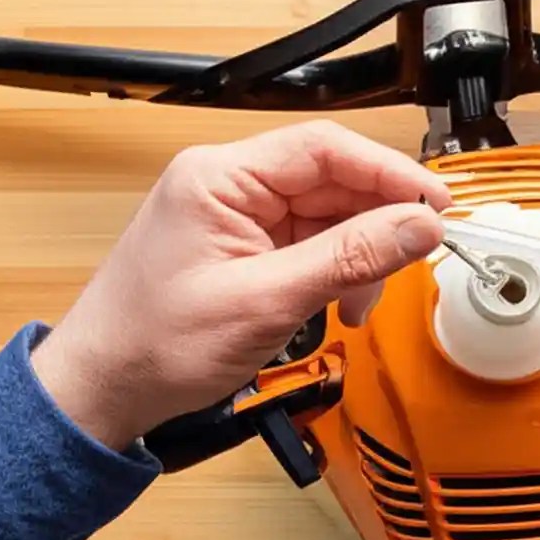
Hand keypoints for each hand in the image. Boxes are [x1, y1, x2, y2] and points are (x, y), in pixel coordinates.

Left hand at [29, 120, 450, 451]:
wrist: (103, 390)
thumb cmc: (157, 345)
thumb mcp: (267, 302)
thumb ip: (349, 258)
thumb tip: (419, 226)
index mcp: (221, 177)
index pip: (325, 149)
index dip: (389, 172)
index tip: (436, 204)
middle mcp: (230, 185)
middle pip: (332, 180)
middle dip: (379, 223)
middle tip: (415, 258)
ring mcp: (238, 217)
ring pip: (328, 215)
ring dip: (361, 255)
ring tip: (363, 302)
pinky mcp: (246, 247)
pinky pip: (311, 244)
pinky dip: (339, 272)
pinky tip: (344, 302)